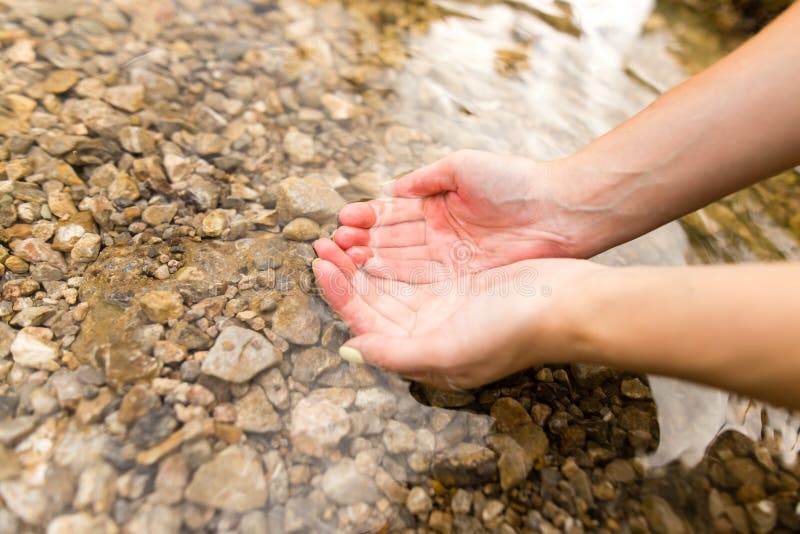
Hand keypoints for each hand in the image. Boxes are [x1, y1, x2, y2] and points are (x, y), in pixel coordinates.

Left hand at [312, 238, 599, 388]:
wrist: (570, 302)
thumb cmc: (514, 332)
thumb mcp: (450, 352)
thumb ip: (398, 354)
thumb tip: (350, 350)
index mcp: (423, 351)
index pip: (368, 322)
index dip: (340, 295)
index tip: (319, 264)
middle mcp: (430, 328)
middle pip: (376, 298)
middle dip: (346, 271)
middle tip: (321, 242)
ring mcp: (445, 301)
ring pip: (392, 277)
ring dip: (366, 255)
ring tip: (343, 230)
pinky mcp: (461, 277)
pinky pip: (416, 260)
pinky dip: (395, 246)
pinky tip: (379, 228)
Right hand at [334, 150, 586, 281]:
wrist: (557, 209)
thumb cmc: (513, 180)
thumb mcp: (462, 167)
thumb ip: (425, 178)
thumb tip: (391, 190)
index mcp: (438, 205)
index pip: (394, 214)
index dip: (367, 218)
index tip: (342, 219)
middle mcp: (439, 234)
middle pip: (391, 240)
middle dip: (360, 242)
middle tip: (331, 245)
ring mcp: (448, 258)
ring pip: (400, 260)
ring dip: (369, 260)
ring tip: (341, 259)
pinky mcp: (461, 278)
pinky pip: (421, 277)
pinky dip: (394, 275)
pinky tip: (369, 273)